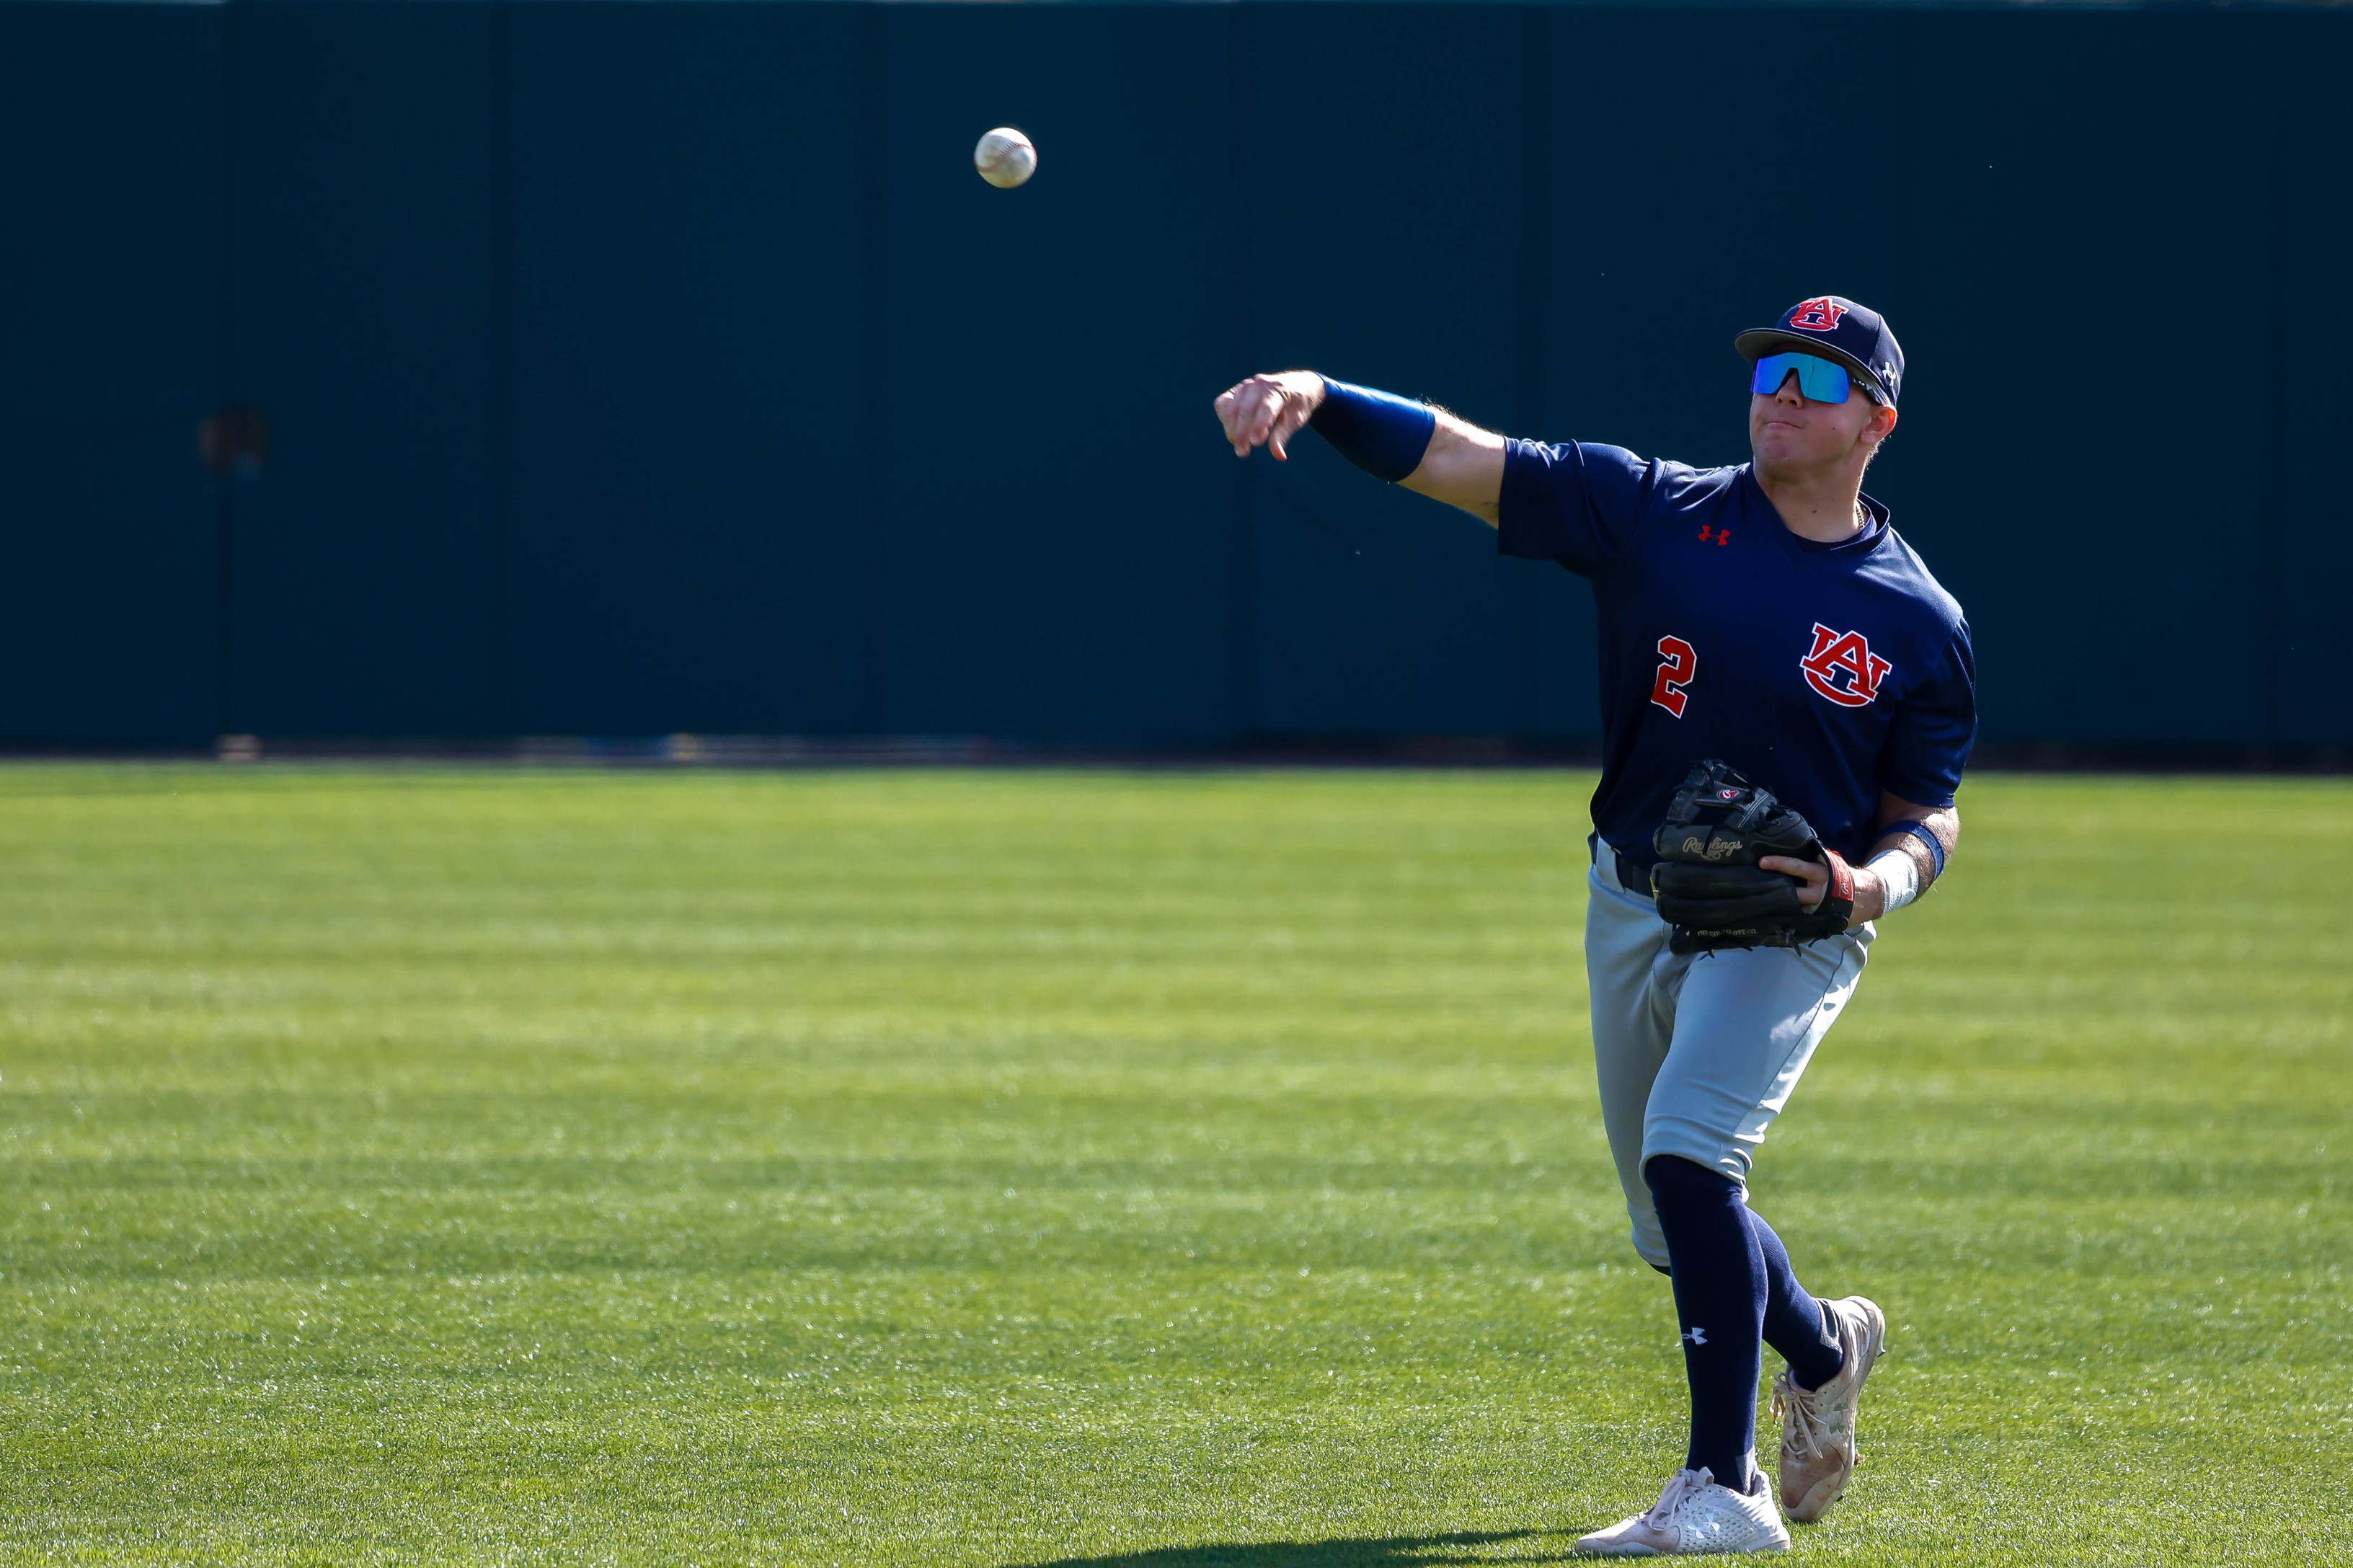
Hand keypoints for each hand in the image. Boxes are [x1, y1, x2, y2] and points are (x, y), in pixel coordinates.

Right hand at [1214, 371, 1324, 459]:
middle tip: (1242, 452)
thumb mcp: (1296, 420)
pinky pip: (1222, 404)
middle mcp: (1259, 384)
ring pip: (1230, 408)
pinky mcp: (1236, 390)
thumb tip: (1279, 456)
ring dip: (1231, 430)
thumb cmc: (1297, 405)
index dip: (1259, 425)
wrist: (1296, 385)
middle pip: (1245, 410)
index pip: (1265, 407)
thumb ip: (1283, 436)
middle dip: (1242, 433)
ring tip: (1239, 447)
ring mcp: (1245, 385)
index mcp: (1278, 388)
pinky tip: (1234, 432)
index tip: (1256, 443)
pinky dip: (1224, 419)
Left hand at [1758, 855, 1881, 923]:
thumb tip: (1788, 843)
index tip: (1762, 862)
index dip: (1779, 863)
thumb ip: (1812, 856)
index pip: (1797, 866)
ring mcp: (1817, 907)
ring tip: (1758, 900)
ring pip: (1793, 907)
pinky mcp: (1816, 920)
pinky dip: (1786, 916)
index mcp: (1822, 871)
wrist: (1866, 896)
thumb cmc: (1841, 875)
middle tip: (1754, 884)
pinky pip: (1798, 918)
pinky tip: (1770, 914)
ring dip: (1777, 904)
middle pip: (1792, 891)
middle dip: (1774, 888)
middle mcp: (1819, 890)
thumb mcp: (1830, 861)